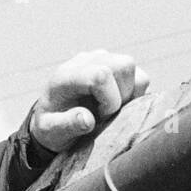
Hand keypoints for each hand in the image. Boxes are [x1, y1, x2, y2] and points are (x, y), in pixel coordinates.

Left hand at [29, 50, 149, 152]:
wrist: (54, 117)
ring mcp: (101, 58)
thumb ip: (66, 125)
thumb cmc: (51, 126)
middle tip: (107, 115)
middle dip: (122, 96)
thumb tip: (87, 119)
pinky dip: (135, 93)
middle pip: (122, 65)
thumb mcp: (51, 131)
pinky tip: (118, 105)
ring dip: (129, 94)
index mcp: (66, 75)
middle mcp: (85, 60)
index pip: (101, 75)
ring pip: (131, 67)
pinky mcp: (114, 65)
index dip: (110, 100)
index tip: (101, 118)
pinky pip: (139, 75)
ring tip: (111, 110)